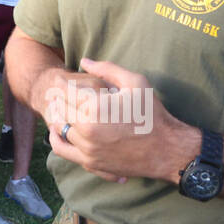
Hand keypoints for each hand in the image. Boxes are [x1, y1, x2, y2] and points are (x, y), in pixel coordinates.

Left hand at [45, 58, 190, 184]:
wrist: (166, 150)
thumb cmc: (152, 114)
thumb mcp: (135, 83)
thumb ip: (107, 69)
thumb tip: (83, 61)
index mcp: (96, 107)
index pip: (65, 90)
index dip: (61, 82)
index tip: (61, 79)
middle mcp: (87, 129)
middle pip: (59, 108)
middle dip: (58, 98)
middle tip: (61, 92)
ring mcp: (87, 148)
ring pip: (59, 127)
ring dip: (59, 116)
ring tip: (63, 108)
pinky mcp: (90, 162)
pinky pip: (62, 149)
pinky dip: (57, 138)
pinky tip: (62, 129)